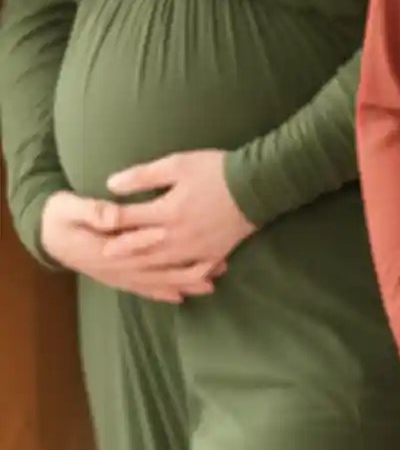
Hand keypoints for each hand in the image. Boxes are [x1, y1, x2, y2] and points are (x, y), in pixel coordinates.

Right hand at [40, 191, 222, 302]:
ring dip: (182, 284)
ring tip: (211, 283)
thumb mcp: (68, 207)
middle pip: (157, 272)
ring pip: (154, 283)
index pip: (143, 252)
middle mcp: (115, 268)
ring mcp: (117, 276)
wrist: (44, 235)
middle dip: (188, 271)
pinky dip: (162, 293)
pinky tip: (180, 296)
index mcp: (107, 250)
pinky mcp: (118, 278)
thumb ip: (91, 211)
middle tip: (218, 268)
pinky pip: (142, 289)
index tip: (199, 250)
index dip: (171, 252)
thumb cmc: (59, 217)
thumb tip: (113, 216)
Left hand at [101, 150, 254, 270]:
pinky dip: (183, 280)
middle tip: (101, 254)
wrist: (258, 185)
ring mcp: (196, 249)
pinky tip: (176, 284)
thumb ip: (143, 176)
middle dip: (119, 250)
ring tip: (127, 270)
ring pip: (162, 264)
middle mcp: (176, 235)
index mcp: (166, 211)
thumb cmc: (216, 170)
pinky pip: (194, 272)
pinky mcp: (214, 254)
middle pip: (140, 247)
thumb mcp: (177, 164)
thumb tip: (111, 185)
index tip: (91, 225)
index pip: (126, 219)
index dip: (105, 222)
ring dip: (142, 268)